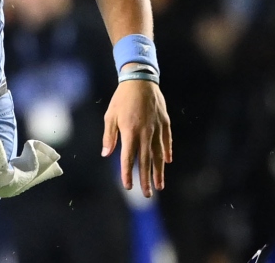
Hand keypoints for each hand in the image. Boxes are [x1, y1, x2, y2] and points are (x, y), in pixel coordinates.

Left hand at [102, 74, 171, 196]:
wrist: (140, 79)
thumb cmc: (121, 98)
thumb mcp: (110, 116)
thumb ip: (109, 136)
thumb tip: (106, 154)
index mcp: (130, 131)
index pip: (128, 158)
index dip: (127, 173)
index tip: (128, 187)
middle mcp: (145, 132)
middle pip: (145, 161)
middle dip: (145, 179)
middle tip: (147, 195)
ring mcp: (156, 128)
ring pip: (158, 154)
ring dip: (159, 170)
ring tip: (159, 185)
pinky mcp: (164, 122)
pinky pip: (167, 140)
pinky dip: (167, 151)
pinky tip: (168, 161)